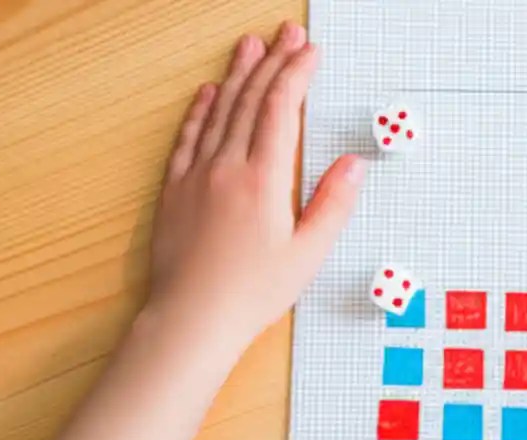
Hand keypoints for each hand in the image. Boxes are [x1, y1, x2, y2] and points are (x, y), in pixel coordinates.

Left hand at [147, 23, 365, 352]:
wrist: (190, 319)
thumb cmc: (252, 294)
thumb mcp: (308, 254)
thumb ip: (332, 204)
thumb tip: (352, 164)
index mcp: (264, 180)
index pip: (282, 110)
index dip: (297, 75)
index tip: (311, 53)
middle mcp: (226, 168)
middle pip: (251, 100)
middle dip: (273, 62)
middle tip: (287, 33)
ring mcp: (196, 176)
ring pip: (218, 111)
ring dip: (237, 75)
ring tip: (251, 47)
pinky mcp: (174, 191)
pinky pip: (187, 137)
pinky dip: (200, 110)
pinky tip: (207, 93)